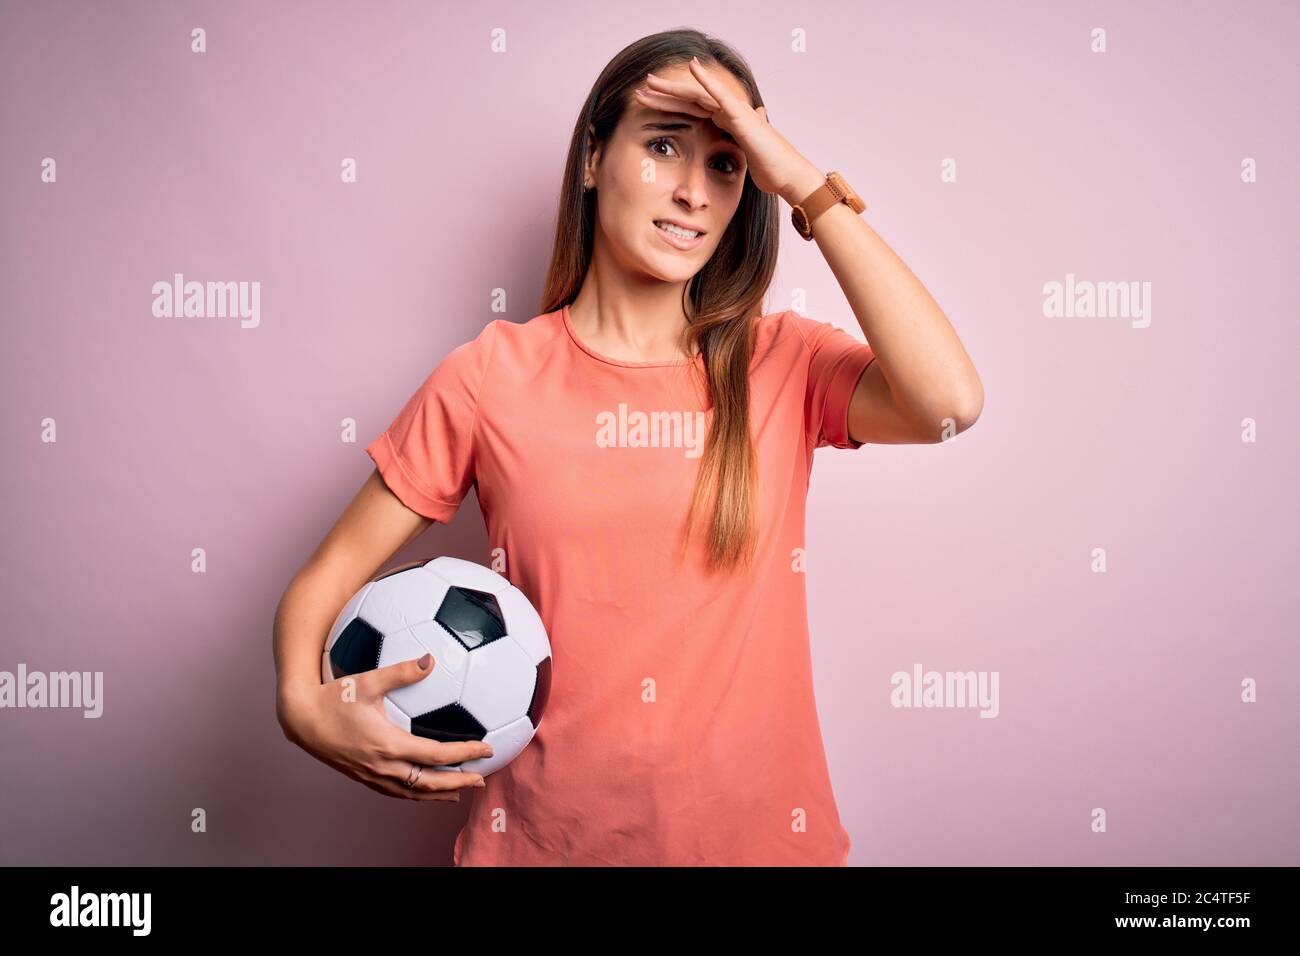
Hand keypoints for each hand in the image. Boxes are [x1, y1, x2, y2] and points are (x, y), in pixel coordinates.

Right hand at [278, 654, 493, 801]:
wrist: (300, 718)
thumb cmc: (333, 697)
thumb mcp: (369, 681)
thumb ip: (402, 671)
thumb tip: (430, 659)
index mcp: (388, 744)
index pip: (436, 756)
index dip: (464, 754)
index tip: (487, 749)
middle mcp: (382, 765)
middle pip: (429, 783)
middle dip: (458, 783)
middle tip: (482, 780)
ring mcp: (371, 774)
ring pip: (411, 793)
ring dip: (438, 793)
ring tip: (459, 792)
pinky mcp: (361, 776)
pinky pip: (394, 791)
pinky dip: (415, 794)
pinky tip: (423, 788)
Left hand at [634, 56, 819, 199]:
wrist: (788, 176)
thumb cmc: (770, 170)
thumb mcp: (745, 159)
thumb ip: (739, 148)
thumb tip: (742, 138)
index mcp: (725, 122)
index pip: (690, 111)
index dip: (668, 106)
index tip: (646, 105)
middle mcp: (728, 113)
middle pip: (688, 99)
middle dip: (663, 94)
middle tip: (638, 90)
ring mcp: (734, 111)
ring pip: (697, 94)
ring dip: (673, 86)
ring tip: (649, 80)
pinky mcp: (741, 116)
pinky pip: (721, 94)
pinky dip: (707, 80)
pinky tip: (692, 66)